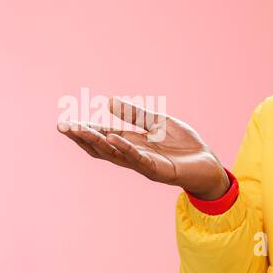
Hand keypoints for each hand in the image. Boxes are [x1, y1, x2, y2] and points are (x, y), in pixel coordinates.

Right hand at [56, 97, 230, 199]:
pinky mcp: (159, 171)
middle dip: (82, 137)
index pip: (101, 136)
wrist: (208, 165)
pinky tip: (115, 139)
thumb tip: (109, 102)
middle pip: (101, 147)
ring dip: (98, 142)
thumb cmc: (184, 145)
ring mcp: (144, 165)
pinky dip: (126, 149)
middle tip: (63, 127)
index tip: (65, 122)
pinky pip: (139, 159)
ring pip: (115, 154)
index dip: (84, 130)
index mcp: (131, 143)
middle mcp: (133, 155)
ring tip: (81, 131)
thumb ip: (135, 114)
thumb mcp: (158, 122)